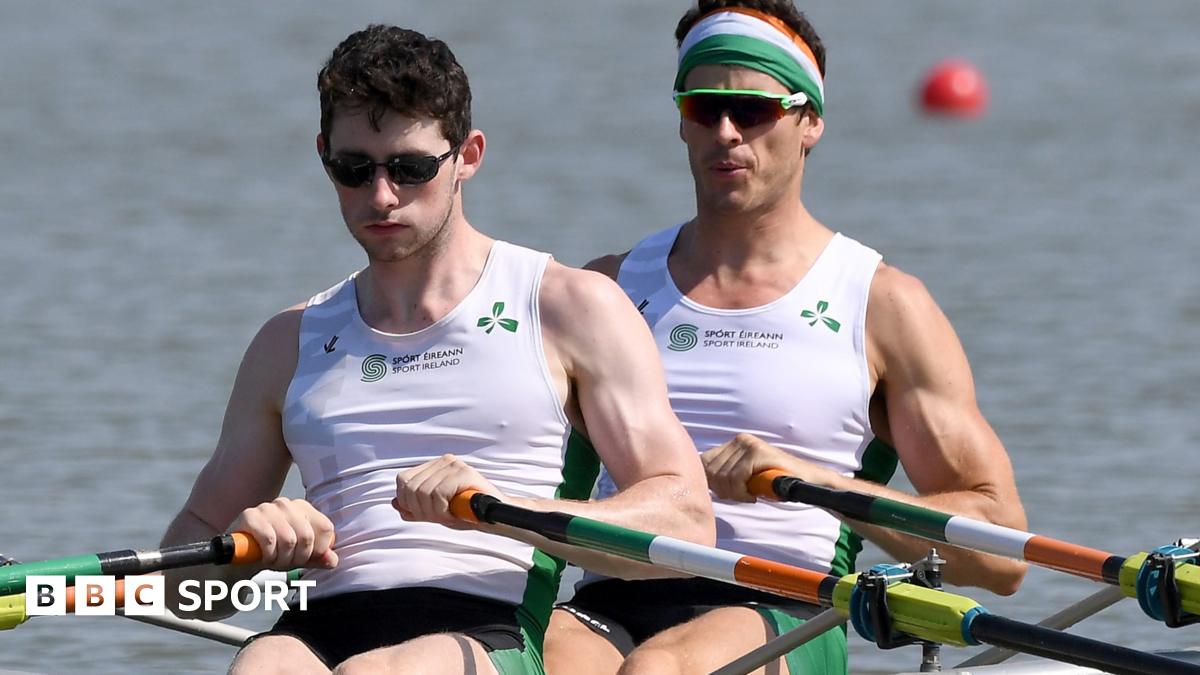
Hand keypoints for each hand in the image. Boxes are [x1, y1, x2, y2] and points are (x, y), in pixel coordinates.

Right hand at [229, 498, 337, 570]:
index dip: (318, 551)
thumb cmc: (271, 554)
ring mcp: (267, 508)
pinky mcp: (249, 515)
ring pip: (289, 539)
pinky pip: (269, 539)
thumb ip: (318, 557)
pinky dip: (268, 555)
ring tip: (273, 560)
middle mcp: (287, 504)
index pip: (326, 529)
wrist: (237, 560)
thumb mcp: (298, 557)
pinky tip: (263, 556)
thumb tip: (332, 560)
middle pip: (307, 536)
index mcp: (304, 509)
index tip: (304, 559)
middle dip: (297, 558)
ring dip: (281, 559)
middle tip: (285, 563)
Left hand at [392, 454, 504, 529]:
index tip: (425, 514)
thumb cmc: (468, 514)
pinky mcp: (465, 473)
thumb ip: (415, 509)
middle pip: (410, 488)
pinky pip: (439, 493)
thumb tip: (395, 503)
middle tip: (440, 516)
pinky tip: (455, 512)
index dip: (408, 502)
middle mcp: (444, 461)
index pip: (403, 481)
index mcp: (434, 467)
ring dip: (434, 512)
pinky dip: (443, 509)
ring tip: (450, 514)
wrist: (496, 517)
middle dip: (421, 510)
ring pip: (423, 492)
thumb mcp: (436, 512)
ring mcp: (455, 465)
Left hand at [701, 433, 838, 501]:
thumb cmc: (774, 484)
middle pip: (711, 472)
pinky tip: (755, 494)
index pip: (703, 463)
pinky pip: (737, 478)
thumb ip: (723, 476)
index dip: (713, 484)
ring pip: (723, 476)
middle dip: (724, 491)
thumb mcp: (744, 478)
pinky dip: (743, 492)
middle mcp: (739, 440)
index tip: (730, 493)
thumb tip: (697, 480)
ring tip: (751, 494)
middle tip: (743, 495)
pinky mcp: (757, 452)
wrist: (806, 482)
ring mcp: (749, 444)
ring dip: (736, 494)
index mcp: (733, 444)